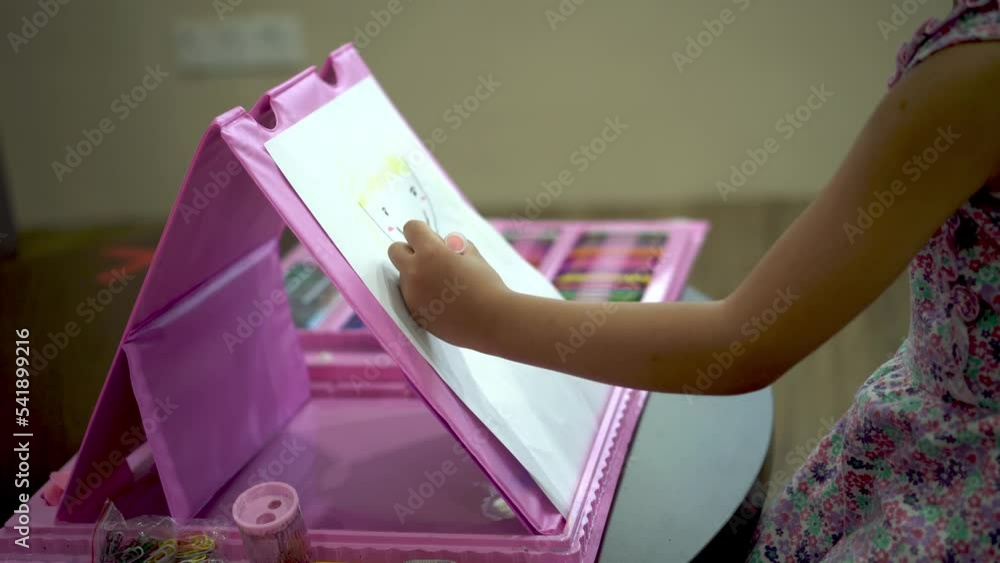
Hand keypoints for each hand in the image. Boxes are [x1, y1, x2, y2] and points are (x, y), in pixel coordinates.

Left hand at [387, 220, 510, 348]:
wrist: (492, 321)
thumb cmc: (486, 285)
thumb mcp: (472, 254)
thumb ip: (452, 244)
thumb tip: (443, 244)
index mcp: (430, 252)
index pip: (411, 228)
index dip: (422, 232)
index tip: (432, 240)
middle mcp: (414, 272)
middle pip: (394, 250)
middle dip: (408, 250)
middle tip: (429, 259)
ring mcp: (411, 295)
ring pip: (403, 275)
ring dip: (415, 274)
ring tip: (442, 286)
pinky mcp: (414, 313)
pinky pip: (410, 296)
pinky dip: (421, 295)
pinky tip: (442, 302)